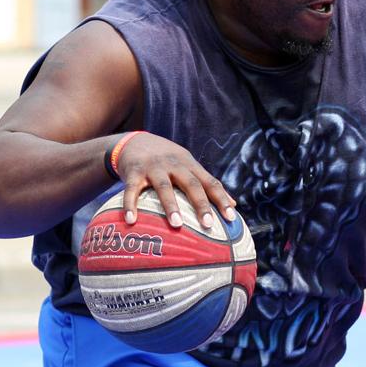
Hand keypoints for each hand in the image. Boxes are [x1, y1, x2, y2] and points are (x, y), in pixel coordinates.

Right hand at [115, 132, 236, 228]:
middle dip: (201, 204)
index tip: (232, 218)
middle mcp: (174, 165)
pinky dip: (130, 204)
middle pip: (191, 184)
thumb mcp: (189, 166)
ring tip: (176, 225)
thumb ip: (208, 184)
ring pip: (163, 186)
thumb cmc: (167, 161)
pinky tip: (131, 220)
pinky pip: (131, 189)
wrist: (134, 141)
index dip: (222, 199)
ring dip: (170, 205)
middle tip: (208, 224)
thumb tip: (234, 205)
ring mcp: (153, 167)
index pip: (210, 182)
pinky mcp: (133, 172)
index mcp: (190, 165)